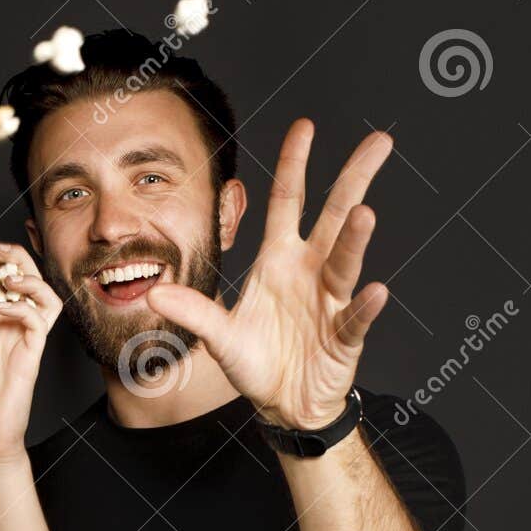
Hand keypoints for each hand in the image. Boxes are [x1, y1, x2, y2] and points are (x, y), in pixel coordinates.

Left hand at [0, 227, 61, 465]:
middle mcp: (7, 326)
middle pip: (22, 279)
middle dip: (12, 256)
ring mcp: (23, 338)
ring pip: (42, 295)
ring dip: (27, 278)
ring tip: (6, 277)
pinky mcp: (32, 353)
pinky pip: (38, 320)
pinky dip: (22, 307)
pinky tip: (1, 309)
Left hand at [146, 121, 392, 429]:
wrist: (284, 405)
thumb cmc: (257, 362)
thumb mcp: (218, 336)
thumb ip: (192, 312)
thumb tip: (151, 293)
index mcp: (280, 260)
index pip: (288, 201)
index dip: (295, 164)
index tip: (305, 126)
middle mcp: (310, 271)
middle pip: (335, 215)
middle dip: (355, 178)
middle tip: (379, 141)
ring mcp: (331, 301)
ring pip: (345, 261)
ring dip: (354, 240)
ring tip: (364, 215)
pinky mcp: (344, 336)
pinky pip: (355, 318)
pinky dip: (365, 306)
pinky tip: (375, 291)